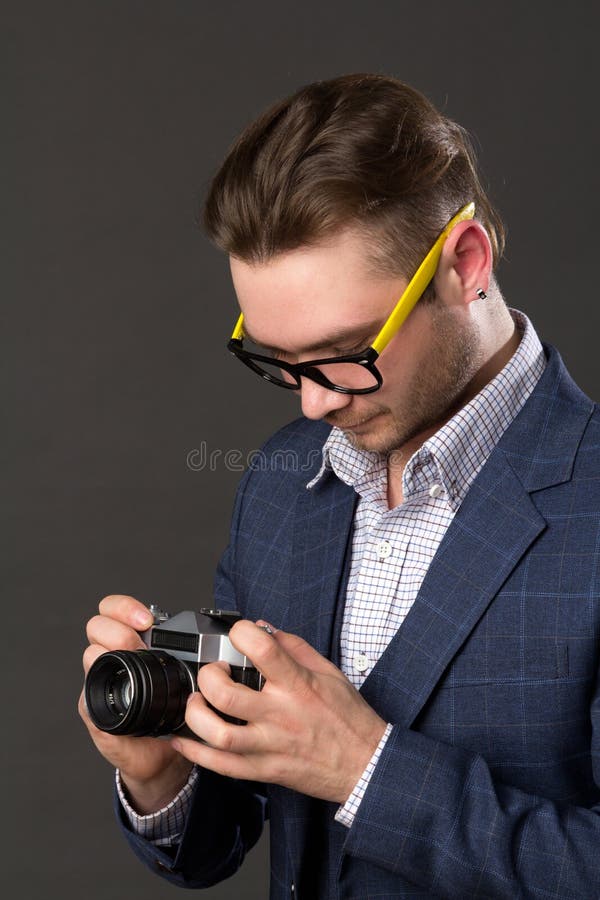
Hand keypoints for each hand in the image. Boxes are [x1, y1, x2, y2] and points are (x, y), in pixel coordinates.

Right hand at [78, 594, 192, 812]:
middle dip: (118, 628)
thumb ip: (204, 653)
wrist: (164, 757)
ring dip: (111, 652)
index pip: (114, 609)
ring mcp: (101, 682)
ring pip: (91, 653)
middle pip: (97, 625)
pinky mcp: (95, 710)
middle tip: (139, 641)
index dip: (125, 607)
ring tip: (135, 660)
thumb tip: (246, 631)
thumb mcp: (191, 677)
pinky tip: (124, 693)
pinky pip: (87, 694)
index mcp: (135, 643)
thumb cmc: (178, 714)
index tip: (147, 619)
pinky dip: (102, 689)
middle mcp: (114, 657)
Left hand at [171, 620, 386, 803]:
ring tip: (198, 702)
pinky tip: (183, 739)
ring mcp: (269, 745)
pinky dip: (195, 753)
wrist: (364, 764)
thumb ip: (294, 648)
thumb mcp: (328, 672)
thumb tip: (265, 629)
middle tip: (213, 671)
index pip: (263, 650)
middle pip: (228, 696)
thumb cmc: (347, 718)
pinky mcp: (263, 770)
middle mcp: (280, 715)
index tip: (238, 632)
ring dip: (197, 715)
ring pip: (219, 735)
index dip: (242, 633)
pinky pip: (221, 766)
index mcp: (298, 685)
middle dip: (209, 678)